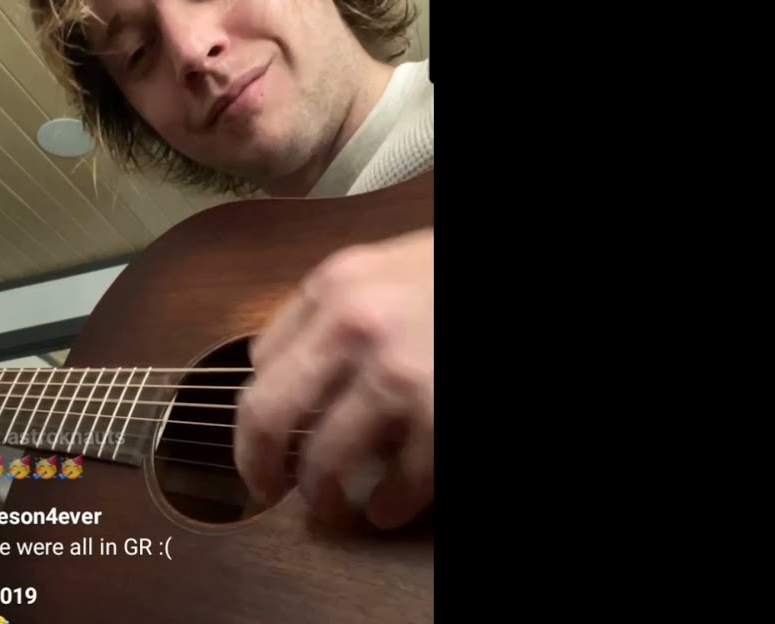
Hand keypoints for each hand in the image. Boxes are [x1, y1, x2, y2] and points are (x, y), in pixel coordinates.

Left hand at [234, 228, 432, 529]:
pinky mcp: (440, 415)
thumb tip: (267, 362)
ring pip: (328, 458)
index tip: (259, 439)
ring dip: (323, 494)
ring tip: (330, 506)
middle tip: (268, 489)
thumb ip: (328, 306)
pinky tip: (388, 509)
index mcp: (334, 286)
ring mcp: (399, 374)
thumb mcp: (383, 267)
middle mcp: (354, 326)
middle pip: (270, 414)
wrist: (524, 267)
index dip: (253, 410)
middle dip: (260, 463)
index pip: (262, 362)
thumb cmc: (447, 273)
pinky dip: (389, 503)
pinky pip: (401, 479)